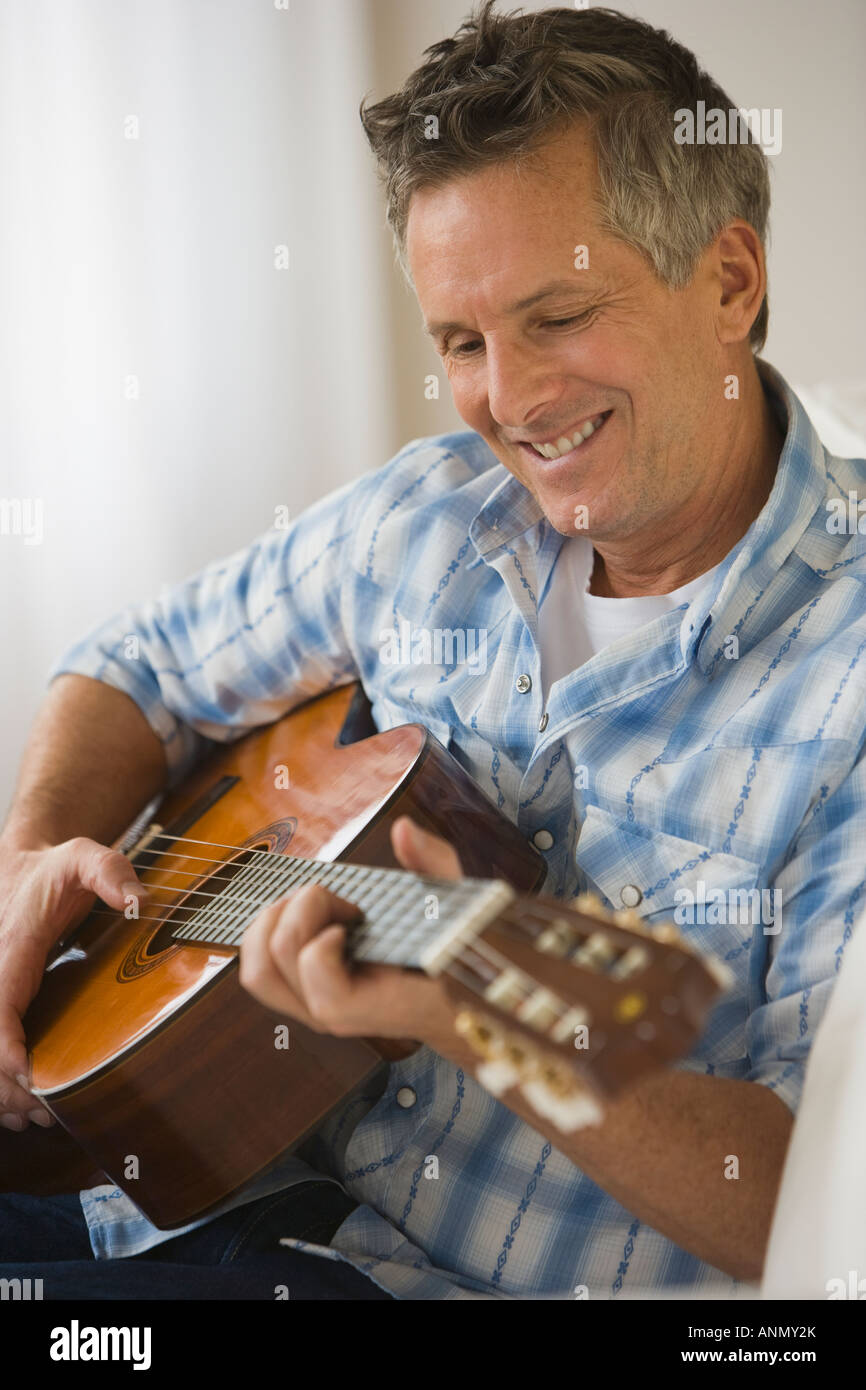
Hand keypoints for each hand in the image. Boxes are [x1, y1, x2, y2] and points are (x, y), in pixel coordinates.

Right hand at [0, 836, 148, 1129]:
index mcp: (10, 949)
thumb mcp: (83, 856)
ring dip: (0, 1090)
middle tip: (42, 1114)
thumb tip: (138, 901)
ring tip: (32, 1119)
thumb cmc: (53, 868)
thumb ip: (111, 872)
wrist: (23, 866)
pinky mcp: (1, 998)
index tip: (29, 1076)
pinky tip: (17, 1105)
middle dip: (6, 1084)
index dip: (5, 1046)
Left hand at [238, 816, 462, 1047]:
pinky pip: (257, 966)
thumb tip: (403, 830)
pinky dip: (269, 927)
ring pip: (255, 971)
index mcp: (380, 1004)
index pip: (327, 998)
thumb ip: (433, 866)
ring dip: (276, 919)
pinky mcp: (298, 993)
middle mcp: (335, 1014)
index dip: (325, 948)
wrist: (453, 992)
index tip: (356, 917)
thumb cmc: (457, 949)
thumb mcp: (460, 902)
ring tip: (315, 903)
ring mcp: (311, 1007)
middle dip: (296, 914)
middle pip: (272, 969)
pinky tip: (305, 910)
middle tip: (337, 900)